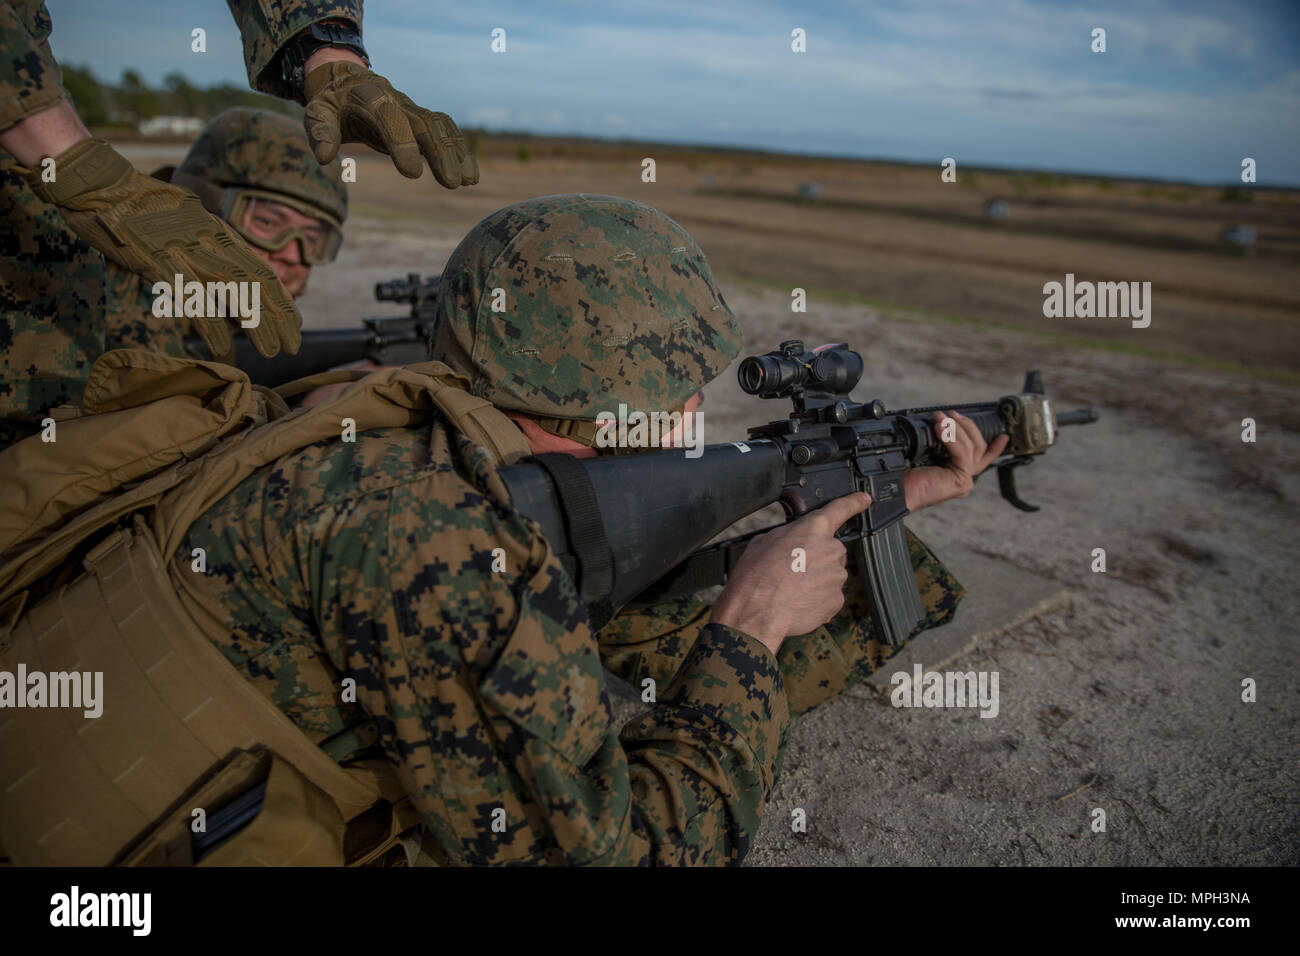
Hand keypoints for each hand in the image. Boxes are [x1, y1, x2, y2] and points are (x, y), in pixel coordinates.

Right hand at [22, 138, 300, 358]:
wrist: (98, 182)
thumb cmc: (135, 204)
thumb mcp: (182, 219)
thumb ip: (203, 243)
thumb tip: (216, 268)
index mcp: (217, 230)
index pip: (261, 268)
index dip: (282, 299)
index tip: (295, 323)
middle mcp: (210, 239)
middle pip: (259, 282)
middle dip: (281, 317)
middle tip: (294, 346)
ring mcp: (186, 249)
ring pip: (237, 291)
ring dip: (258, 324)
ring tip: (272, 352)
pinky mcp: (160, 261)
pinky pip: (196, 300)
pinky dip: (214, 328)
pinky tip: (225, 350)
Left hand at [302, 60, 478, 187]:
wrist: (347, 81)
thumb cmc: (332, 103)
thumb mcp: (316, 111)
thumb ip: (320, 131)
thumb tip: (325, 159)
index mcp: (368, 96)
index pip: (388, 117)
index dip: (402, 142)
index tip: (413, 173)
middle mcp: (396, 100)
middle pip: (424, 122)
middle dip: (440, 152)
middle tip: (452, 182)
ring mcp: (412, 109)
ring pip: (440, 126)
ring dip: (457, 153)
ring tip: (468, 181)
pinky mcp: (421, 119)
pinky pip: (447, 130)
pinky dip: (461, 150)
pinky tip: (471, 175)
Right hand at [710, 491, 871, 654]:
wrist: (757, 612)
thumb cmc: (756, 577)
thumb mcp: (764, 541)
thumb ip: (788, 535)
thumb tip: (793, 540)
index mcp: (814, 529)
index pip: (841, 509)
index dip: (854, 502)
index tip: (864, 500)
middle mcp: (831, 549)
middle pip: (831, 549)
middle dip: (815, 557)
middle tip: (791, 568)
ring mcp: (837, 576)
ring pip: (830, 574)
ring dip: (815, 579)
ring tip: (790, 587)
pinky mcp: (836, 600)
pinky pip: (829, 595)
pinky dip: (816, 599)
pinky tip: (797, 601)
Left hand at [904, 410, 1008, 510]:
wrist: (893, 491)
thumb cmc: (902, 474)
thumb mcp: (924, 453)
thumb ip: (939, 443)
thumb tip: (943, 422)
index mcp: (956, 474)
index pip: (982, 459)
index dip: (996, 448)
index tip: (1004, 437)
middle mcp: (963, 479)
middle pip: (978, 447)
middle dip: (966, 426)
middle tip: (950, 414)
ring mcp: (963, 481)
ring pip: (971, 447)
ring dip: (955, 428)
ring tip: (940, 417)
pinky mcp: (960, 481)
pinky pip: (962, 453)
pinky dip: (951, 438)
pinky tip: (939, 428)